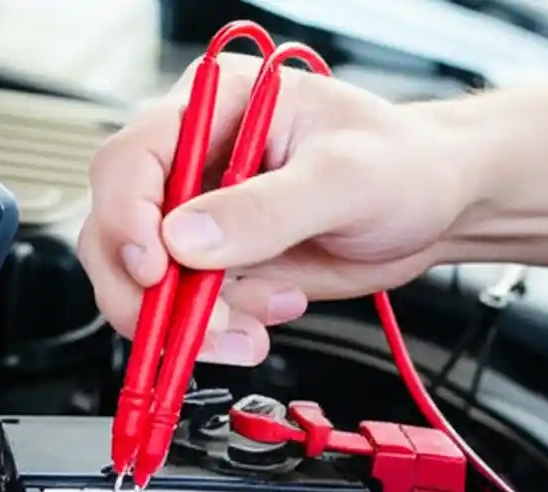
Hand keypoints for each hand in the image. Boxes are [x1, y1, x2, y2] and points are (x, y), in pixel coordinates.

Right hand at [78, 54, 479, 365]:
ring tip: (254, 325)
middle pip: (113, 229)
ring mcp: (196, 217)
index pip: (131, 159)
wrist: (434, 206)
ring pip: (139, 282)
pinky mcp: (211, 264)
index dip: (127, 218)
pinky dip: (218, 327)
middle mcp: (191, 160)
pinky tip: (275, 306)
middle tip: (199, 322)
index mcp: (213, 108)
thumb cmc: (401, 164)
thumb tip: (186, 239)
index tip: (156, 268)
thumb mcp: (344, 178)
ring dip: (189, 320)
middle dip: (148, 291)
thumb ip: (265, 208)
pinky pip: (181, 310)